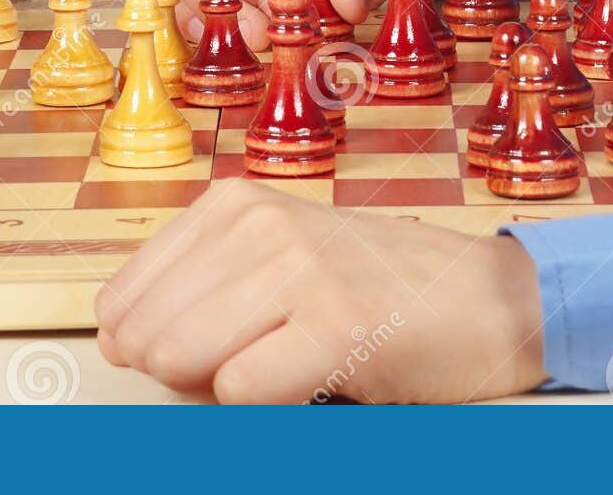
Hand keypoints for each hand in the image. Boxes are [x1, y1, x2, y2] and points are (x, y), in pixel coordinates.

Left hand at [96, 180, 547, 402]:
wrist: (489, 298)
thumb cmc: (381, 285)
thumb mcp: (280, 260)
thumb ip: (205, 287)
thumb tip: (123, 341)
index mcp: (234, 204)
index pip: (125, 293)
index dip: (141, 345)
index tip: (181, 362)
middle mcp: (259, 223)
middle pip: (147, 332)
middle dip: (177, 376)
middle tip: (245, 373)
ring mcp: (299, 269)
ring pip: (183, 358)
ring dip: (217, 392)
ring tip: (278, 374)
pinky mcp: (338, 324)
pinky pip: (244, 390)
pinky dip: (264, 408)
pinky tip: (308, 385)